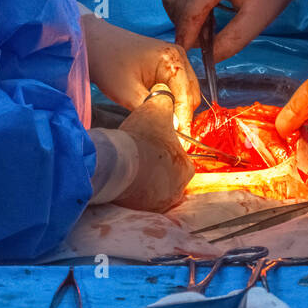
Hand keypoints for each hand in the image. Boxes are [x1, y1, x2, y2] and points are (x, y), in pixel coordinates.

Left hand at [83, 14, 202, 135]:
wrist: (95, 44)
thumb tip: (173, 127)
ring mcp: (177, 59)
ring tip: (165, 127)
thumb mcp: (126, 91)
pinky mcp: (169, 65)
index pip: (187, 96)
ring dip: (178, 109)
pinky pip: (179, 88)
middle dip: (182, 116)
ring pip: (187, 93)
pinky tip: (160, 112)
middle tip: (170, 137)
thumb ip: (151, 109)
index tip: (181, 143)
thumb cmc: (108, 64)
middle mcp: (180, 57)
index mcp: (172, 59)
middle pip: (191, 95)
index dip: (184, 120)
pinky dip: (173, 102)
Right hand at [115, 97, 194, 211]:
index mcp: (186, 167)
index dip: (163, 152)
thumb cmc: (142, 138)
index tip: (149, 149)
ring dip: (144, 184)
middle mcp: (179, 190)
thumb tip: (166, 93)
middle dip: (155, 170)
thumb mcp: (156, 109)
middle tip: (139, 160)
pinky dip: (134, 196)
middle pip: (167, 177)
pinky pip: (141, 204)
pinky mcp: (144, 214)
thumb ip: (164, 101)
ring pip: (154, 192)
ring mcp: (161, 205)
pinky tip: (124, 185)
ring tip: (129, 173)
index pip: (178, 159)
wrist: (120, 164)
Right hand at [162, 0, 299, 60]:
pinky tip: (202, 14)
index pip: (194, 1)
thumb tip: (209, 57)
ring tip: (205, 27)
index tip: (184, 51)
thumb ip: (234, 40)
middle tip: (203, 42)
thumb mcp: (260, 19)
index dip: (187, 28)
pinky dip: (182, 6)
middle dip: (185, 24)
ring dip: (181, 16)